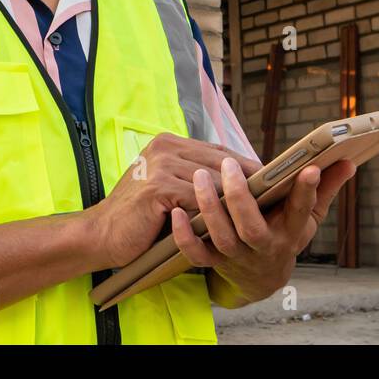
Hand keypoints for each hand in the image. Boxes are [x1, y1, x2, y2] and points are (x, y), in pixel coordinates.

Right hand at [82, 134, 261, 269]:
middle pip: (220, 162)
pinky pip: (197, 200)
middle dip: (249, 180)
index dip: (245, 166)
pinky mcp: (157, 187)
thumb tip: (238, 184)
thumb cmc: (139, 218)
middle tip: (277, 196)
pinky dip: (216, 212)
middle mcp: (165, 148)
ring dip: (236, 197)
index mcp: (169, 143)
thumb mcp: (170, 190)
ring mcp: (160, 165)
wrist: (101, 235)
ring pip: (213, 181)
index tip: (272, 180)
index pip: (218, 151)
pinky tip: (234, 224)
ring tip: (262, 212)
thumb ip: (196, 180)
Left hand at [171, 156, 356, 305]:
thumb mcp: (309, 217)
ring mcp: (238, 257)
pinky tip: (175, 211)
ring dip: (209, 208)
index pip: (301, 212)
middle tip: (228, 166)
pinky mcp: (215, 262)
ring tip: (199, 176)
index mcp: (291, 232)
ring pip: (222, 237)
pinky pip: (196, 254)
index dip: (306, 192)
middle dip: (239, 197)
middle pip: (251, 228)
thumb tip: (348, 161)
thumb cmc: (286, 234)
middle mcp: (264, 247)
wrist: (262, 278)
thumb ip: (326, 188)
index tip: (309, 168)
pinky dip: (184, 237)